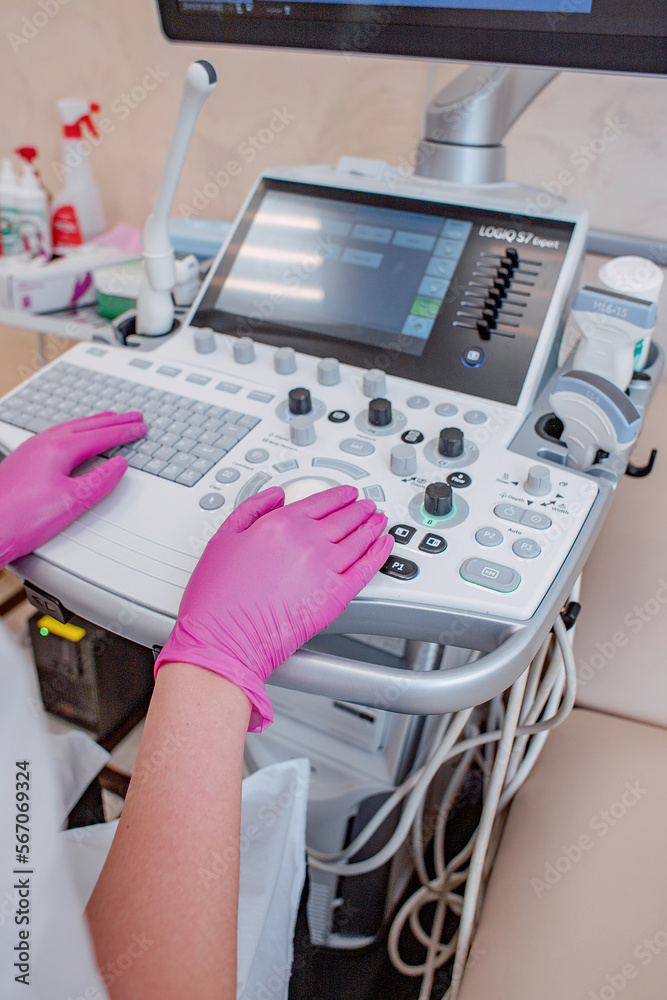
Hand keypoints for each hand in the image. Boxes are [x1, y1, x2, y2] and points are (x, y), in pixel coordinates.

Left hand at [0, 411, 146, 566]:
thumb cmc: (19, 517)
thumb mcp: (71, 501)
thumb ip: (99, 481)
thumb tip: (118, 465)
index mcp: (57, 449)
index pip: (100, 436)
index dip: (123, 432)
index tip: (140, 428)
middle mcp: (42, 444)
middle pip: (87, 426)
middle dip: (113, 422)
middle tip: (133, 417)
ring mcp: (31, 451)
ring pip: (71, 428)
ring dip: (94, 423)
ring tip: (110, 420)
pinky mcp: (23, 461)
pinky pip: (57, 436)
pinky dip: (76, 432)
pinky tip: (76, 439)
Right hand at [155, 484, 393, 731]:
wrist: (224, 638)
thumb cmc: (218, 597)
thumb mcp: (223, 538)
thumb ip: (252, 509)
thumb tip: (275, 496)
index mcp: (281, 524)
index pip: (320, 501)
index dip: (338, 496)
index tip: (346, 494)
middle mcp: (308, 542)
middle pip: (344, 518)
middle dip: (359, 509)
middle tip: (367, 506)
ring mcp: (326, 568)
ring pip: (360, 539)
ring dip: (372, 526)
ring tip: (379, 520)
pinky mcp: (336, 596)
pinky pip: (367, 568)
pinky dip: (379, 554)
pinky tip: (385, 545)